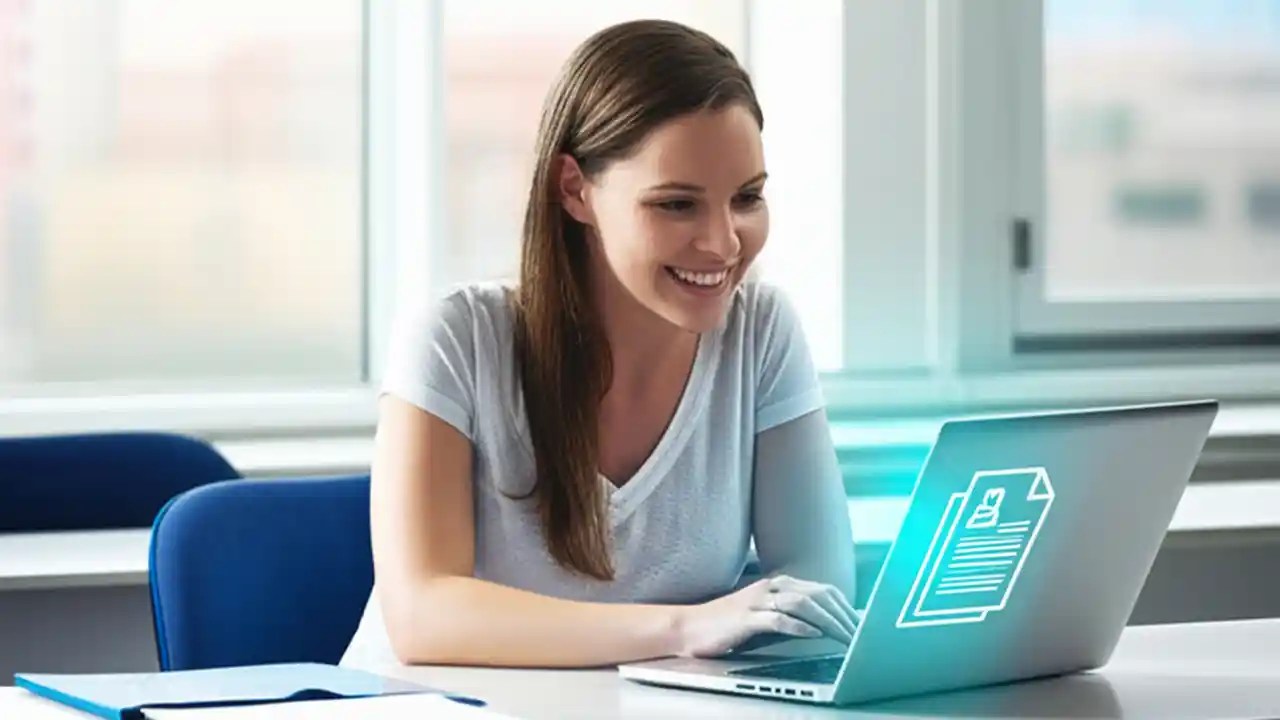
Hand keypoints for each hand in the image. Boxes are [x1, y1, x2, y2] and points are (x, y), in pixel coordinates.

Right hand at [675, 574, 860, 658]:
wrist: (689, 628)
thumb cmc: (729, 626)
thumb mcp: (765, 616)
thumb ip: (793, 617)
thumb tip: (826, 629)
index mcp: (778, 584)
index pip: (823, 591)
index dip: (846, 608)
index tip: (862, 627)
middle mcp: (771, 587)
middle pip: (818, 595)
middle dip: (843, 616)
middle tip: (861, 636)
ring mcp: (758, 601)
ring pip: (803, 604)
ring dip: (828, 622)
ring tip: (845, 637)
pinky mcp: (746, 618)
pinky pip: (778, 619)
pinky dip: (799, 626)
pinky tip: (813, 635)